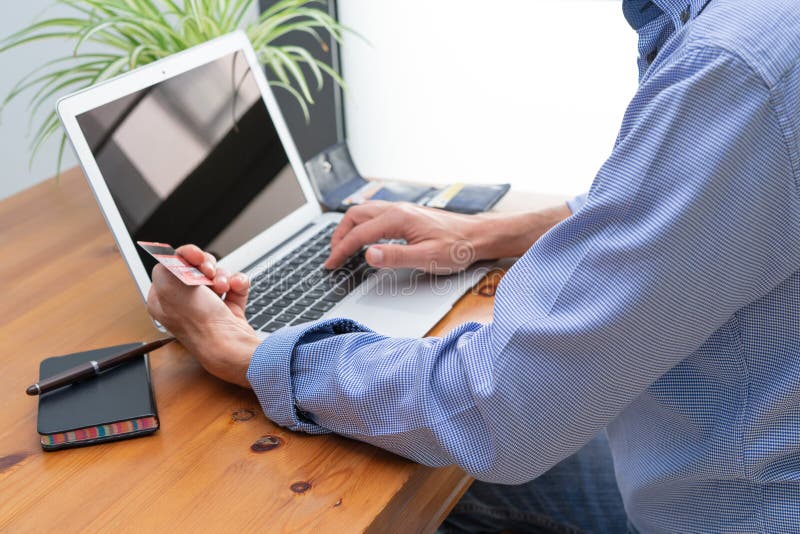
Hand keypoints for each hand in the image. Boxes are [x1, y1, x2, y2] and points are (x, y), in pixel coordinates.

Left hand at [146, 245, 259, 387]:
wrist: (229, 346)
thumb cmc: (198, 321)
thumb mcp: (169, 286)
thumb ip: (165, 265)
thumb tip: (173, 259)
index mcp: (163, 300)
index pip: (171, 267)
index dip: (185, 258)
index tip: (194, 255)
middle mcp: (184, 304)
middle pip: (196, 269)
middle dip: (207, 266)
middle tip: (208, 272)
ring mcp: (208, 308)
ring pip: (217, 276)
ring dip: (223, 275)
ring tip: (223, 286)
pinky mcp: (229, 310)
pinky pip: (234, 286)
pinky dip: (237, 283)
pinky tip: (236, 287)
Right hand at [324, 200, 572, 272]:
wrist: (478, 236)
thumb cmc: (457, 248)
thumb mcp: (426, 258)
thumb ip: (395, 257)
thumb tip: (368, 255)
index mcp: (397, 219)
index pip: (358, 234)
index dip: (340, 250)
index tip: (331, 264)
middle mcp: (396, 209)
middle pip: (354, 216)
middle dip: (338, 235)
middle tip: (332, 256)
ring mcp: (401, 209)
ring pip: (363, 212)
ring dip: (348, 228)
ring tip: (342, 246)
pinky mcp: (406, 214)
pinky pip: (374, 214)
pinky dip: (360, 224)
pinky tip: (363, 236)